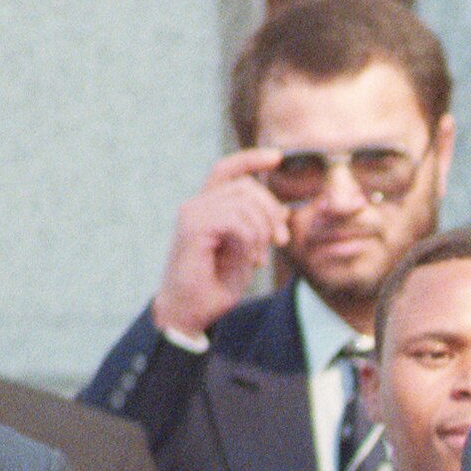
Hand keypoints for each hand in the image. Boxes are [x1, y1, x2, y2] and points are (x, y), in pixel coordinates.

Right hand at [150, 150, 294, 340]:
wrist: (188, 313)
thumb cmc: (214, 286)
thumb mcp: (247, 253)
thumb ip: (260, 229)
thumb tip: (282, 209)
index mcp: (207, 207)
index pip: (228, 170)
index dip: (252, 159)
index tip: (277, 157)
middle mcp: (196, 205)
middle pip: (246, 185)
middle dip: (271, 211)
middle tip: (280, 242)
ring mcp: (192, 214)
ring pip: (245, 202)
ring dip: (262, 231)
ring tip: (259, 258)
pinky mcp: (193, 227)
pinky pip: (237, 220)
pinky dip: (251, 241)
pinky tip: (250, 261)